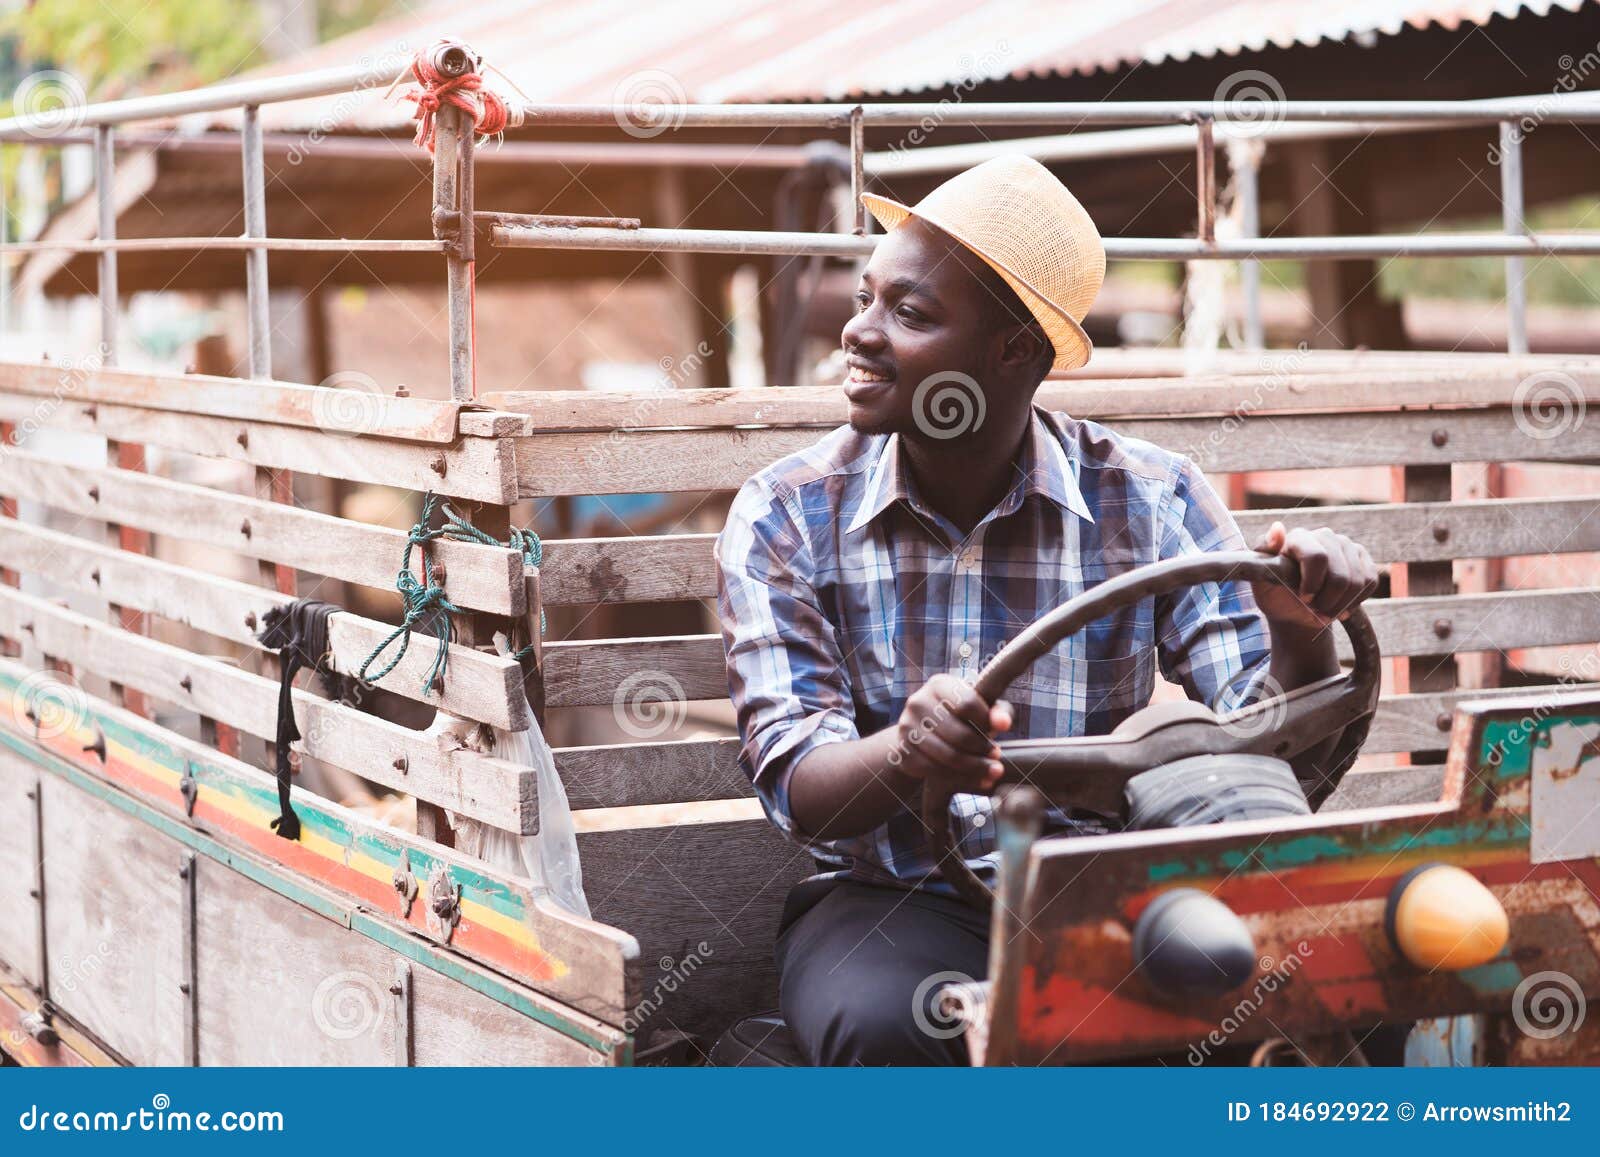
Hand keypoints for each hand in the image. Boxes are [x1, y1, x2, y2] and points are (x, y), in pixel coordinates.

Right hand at [891, 673, 1012, 791]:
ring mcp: (906, 728)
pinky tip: (976, 779)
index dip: (987, 721)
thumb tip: (1003, 723)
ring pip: (947, 756)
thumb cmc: (960, 715)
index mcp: (938, 685)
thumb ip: (996, 711)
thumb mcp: (979, 706)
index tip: (1001, 731)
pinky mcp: (902, 751)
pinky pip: (933, 771)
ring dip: (975, 768)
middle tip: (997, 757)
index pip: (967, 703)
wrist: (922, 730)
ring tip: (992, 771)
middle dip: (982, 749)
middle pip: (958, 733)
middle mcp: (918, 702)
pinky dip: (957, 779)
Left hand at [1251, 522, 1378, 632]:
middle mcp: (1324, 536)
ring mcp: (1345, 545)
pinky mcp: (1361, 557)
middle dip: (1327, 601)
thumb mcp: (1260, 578)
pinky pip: (1370, 581)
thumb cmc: (1273, 592)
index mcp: (1298, 538)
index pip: (1317, 557)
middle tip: (1315, 612)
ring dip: (1340, 605)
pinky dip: (1355, 601)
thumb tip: (1278, 528)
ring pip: (1357, 580)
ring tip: (1324, 613)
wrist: (1293, 607)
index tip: (1304, 599)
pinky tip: (1340, 607)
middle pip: (1340, 575)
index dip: (1313, 584)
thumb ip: (1264, 552)